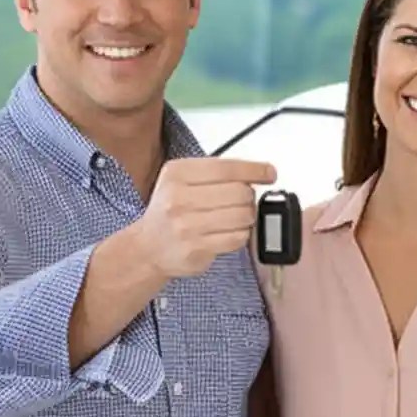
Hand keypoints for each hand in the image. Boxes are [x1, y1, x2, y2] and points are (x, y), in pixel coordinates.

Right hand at [135, 157, 277, 277]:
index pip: (226, 168)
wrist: (147, 247)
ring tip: (235, 217)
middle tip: (243, 200)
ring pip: (242, 215)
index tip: (269, 172)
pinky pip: (237, 238)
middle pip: (238, 191)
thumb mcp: (181, 180)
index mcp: (177, 174)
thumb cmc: (169, 211)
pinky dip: (241, 234)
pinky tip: (229, 232)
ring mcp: (187, 225)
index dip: (254, 170)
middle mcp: (179, 198)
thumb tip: (256, 172)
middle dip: (249, 196)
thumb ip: (214, 173)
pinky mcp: (196, 249)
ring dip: (247, 216)